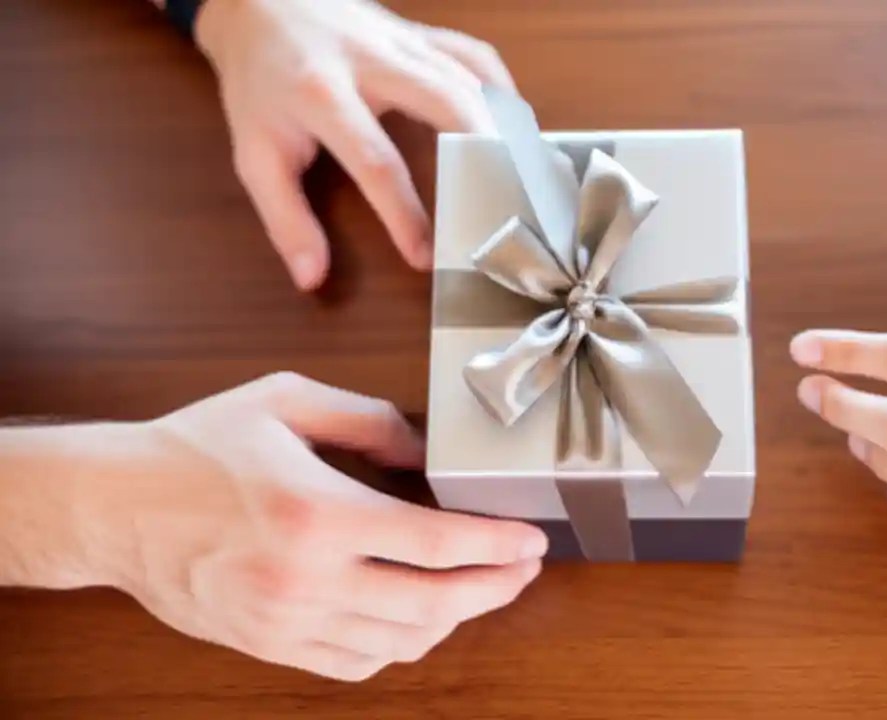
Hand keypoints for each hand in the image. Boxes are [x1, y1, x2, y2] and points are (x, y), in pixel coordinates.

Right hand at [93, 374, 546, 680]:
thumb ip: (370, 419)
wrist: (114, 508)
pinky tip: (420, 620)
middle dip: (495, 588)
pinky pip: (355, 664)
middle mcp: (307, 579)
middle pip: (433, 604)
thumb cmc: (196, 448)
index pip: (436, 544)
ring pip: (400, 643)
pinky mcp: (269, 645)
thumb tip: (427, 453)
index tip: (533, 540)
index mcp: (318, 513)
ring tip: (482, 588)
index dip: (497, 546)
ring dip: (455, 619)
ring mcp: (287, 622)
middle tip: (525, 567)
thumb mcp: (285, 400)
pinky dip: (401, 647)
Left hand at [195, 0, 514, 289]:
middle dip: (484, 156)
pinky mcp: (422, 34)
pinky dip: (503, 93)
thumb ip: (284, 218)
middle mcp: (370, 62)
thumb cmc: (260, 86)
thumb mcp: (255, 154)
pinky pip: (475, 56)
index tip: (425, 257)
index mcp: (322, 95)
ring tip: (525, 180)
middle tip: (507, 209)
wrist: (258, 6)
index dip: (404, 215)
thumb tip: (312, 277)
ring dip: (502, 130)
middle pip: (446, 102)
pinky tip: (515, 131)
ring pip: (468, 79)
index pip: (376, 162)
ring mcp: (402, 43)